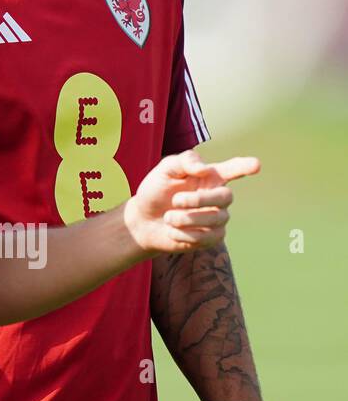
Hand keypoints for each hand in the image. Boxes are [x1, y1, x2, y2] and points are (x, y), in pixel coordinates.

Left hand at [123, 150, 259, 255]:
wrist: (144, 220)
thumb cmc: (156, 190)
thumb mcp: (165, 170)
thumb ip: (184, 162)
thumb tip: (205, 170)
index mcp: (210, 176)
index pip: (233, 170)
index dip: (245, 167)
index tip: (256, 164)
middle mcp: (218, 197)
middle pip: (226, 197)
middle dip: (199, 200)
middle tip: (176, 200)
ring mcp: (218, 218)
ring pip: (215, 219)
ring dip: (185, 218)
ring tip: (168, 217)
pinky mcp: (212, 238)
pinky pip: (205, 238)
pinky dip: (183, 235)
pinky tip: (172, 230)